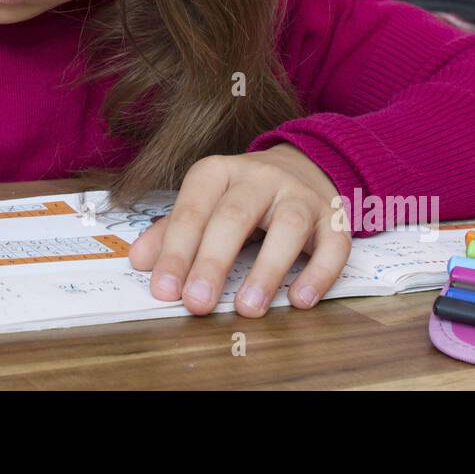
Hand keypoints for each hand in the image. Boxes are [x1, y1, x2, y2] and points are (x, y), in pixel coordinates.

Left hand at [127, 143, 351, 316]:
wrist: (302, 165)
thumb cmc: (240, 195)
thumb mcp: (203, 202)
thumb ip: (170, 231)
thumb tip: (139, 262)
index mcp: (218, 172)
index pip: (193, 210)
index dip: (176, 251)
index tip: (163, 291)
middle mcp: (260, 177)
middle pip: (234, 216)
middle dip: (213, 262)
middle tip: (197, 304)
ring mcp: (301, 194)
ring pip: (288, 226)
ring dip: (267, 270)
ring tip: (247, 308)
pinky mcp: (334, 216)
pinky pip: (334, 243)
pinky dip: (320, 273)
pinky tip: (301, 300)